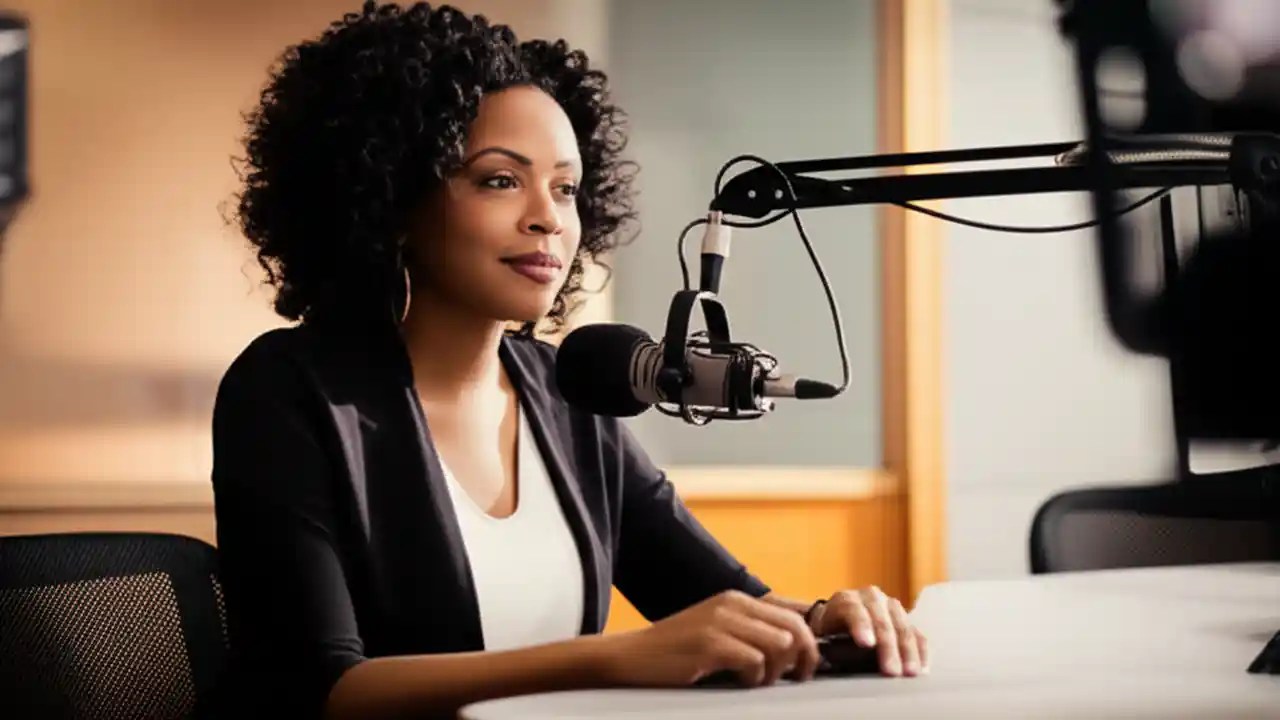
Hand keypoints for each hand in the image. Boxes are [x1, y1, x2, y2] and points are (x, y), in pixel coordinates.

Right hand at [602, 589, 821, 687]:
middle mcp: (732, 604)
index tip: (805, 667)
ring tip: (756, 680)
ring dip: (775, 671)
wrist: (632, 657)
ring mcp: (720, 622)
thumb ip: (751, 632)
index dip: (810, 643)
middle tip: (792, 679)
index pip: (795, 614)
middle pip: (795, 628)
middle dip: (802, 659)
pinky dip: (753, 678)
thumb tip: (796, 647)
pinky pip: (754, 662)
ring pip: (780, 645)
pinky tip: (737, 682)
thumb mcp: (718, 630)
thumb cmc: (677, 652)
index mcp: (738, 600)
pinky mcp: (710, 644)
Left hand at [809, 586, 927, 676]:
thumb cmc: (827, 633)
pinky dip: (920, 650)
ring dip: (908, 650)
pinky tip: (922, 668)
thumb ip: (827, 645)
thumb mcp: (820, 636)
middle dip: (888, 647)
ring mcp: (890, 606)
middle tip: (891, 671)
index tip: (867, 644)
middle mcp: (870, 597)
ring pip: (902, 626)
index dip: (861, 625)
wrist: (837, 621)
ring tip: (910, 673)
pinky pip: (916, 633)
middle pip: (881, 620)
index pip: (854, 610)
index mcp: (845, 600)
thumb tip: (832, 662)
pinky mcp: (904, 618)